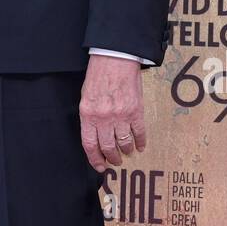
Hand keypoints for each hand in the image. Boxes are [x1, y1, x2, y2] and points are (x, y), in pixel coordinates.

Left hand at [79, 54, 145, 171]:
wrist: (115, 59)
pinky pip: (139, 133)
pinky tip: (140, 146)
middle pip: (108, 147)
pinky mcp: (135, 111)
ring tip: (127, 152)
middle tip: (115, 161)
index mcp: (88, 115)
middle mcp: (103, 118)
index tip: (100, 166)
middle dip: (112, 158)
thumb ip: (90, 117)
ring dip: (126, 151)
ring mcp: (121, 116)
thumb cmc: (98, 76)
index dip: (95, 159)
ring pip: (124, 143)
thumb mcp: (86, 97)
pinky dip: (140, 142)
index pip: (90, 145)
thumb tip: (95, 135)